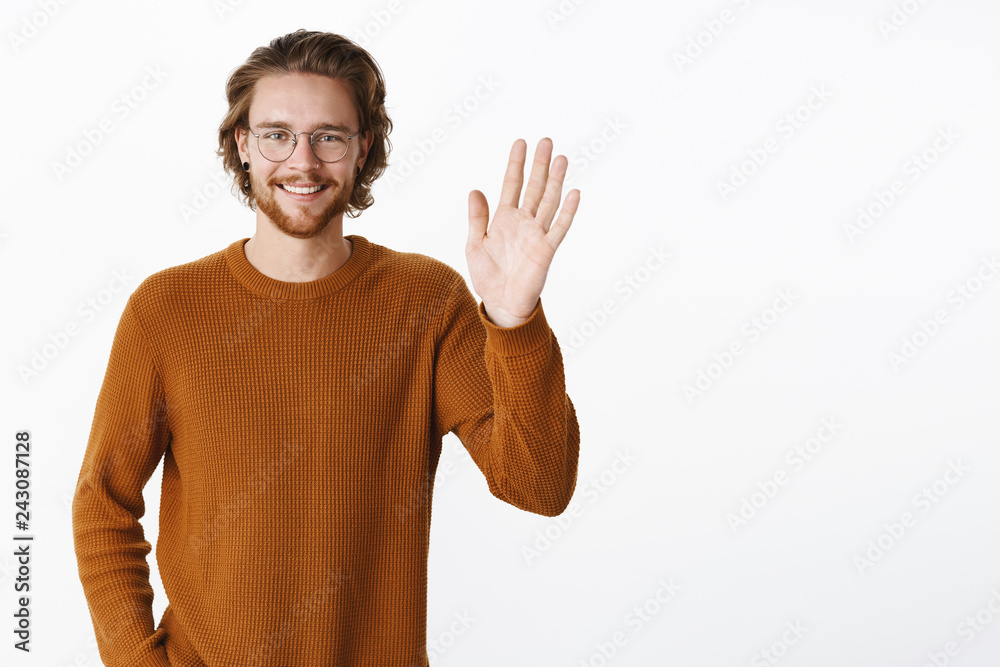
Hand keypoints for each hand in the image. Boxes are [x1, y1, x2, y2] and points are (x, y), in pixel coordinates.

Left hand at [466, 137, 580, 327]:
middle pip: (534, 187)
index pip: (511, 184)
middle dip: (539, 165)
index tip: (521, 143)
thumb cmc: (487, 276)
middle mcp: (523, 222)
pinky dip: (567, 211)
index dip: (516, 164)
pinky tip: (574, 192)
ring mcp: (537, 234)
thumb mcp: (475, 244)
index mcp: (504, 218)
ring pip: (548, 201)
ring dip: (555, 180)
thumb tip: (475, 190)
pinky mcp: (546, 249)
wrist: (501, 303)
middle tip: (546, 141)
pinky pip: (559, 227)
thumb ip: (477, 218)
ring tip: (561, 158)